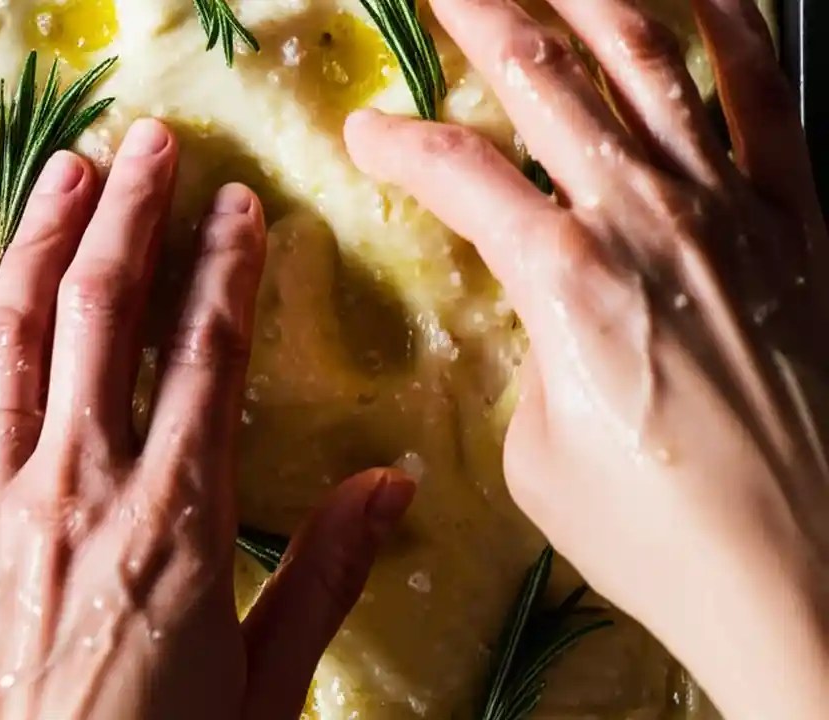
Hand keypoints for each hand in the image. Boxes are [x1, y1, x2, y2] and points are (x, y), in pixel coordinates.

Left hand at [0, 119, 416, 719]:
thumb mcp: (267, 685)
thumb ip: (327, 575)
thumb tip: (394, 483)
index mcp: (179, 518)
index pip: (208, 357)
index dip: (226, 270)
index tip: (238, 205)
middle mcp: (83, 484)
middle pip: (109, 317)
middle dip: (133, 219)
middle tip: (153, 145)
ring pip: (18, 339)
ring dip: (44, 243)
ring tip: (69, 171)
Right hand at [344, 0, 828, 716]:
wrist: (800, 576)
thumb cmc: (656, 535)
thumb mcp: (535, 453)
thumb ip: (527, 353)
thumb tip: (537, 314)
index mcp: (567, 281)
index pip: (457, 174)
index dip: (398, 143)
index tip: (365, 132)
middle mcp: (650, 221)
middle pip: (547, 79)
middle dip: (479, 15)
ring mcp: (733, 210)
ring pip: (653, 60)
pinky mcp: (797, 222)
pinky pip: (767, 96)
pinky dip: (731, 30)